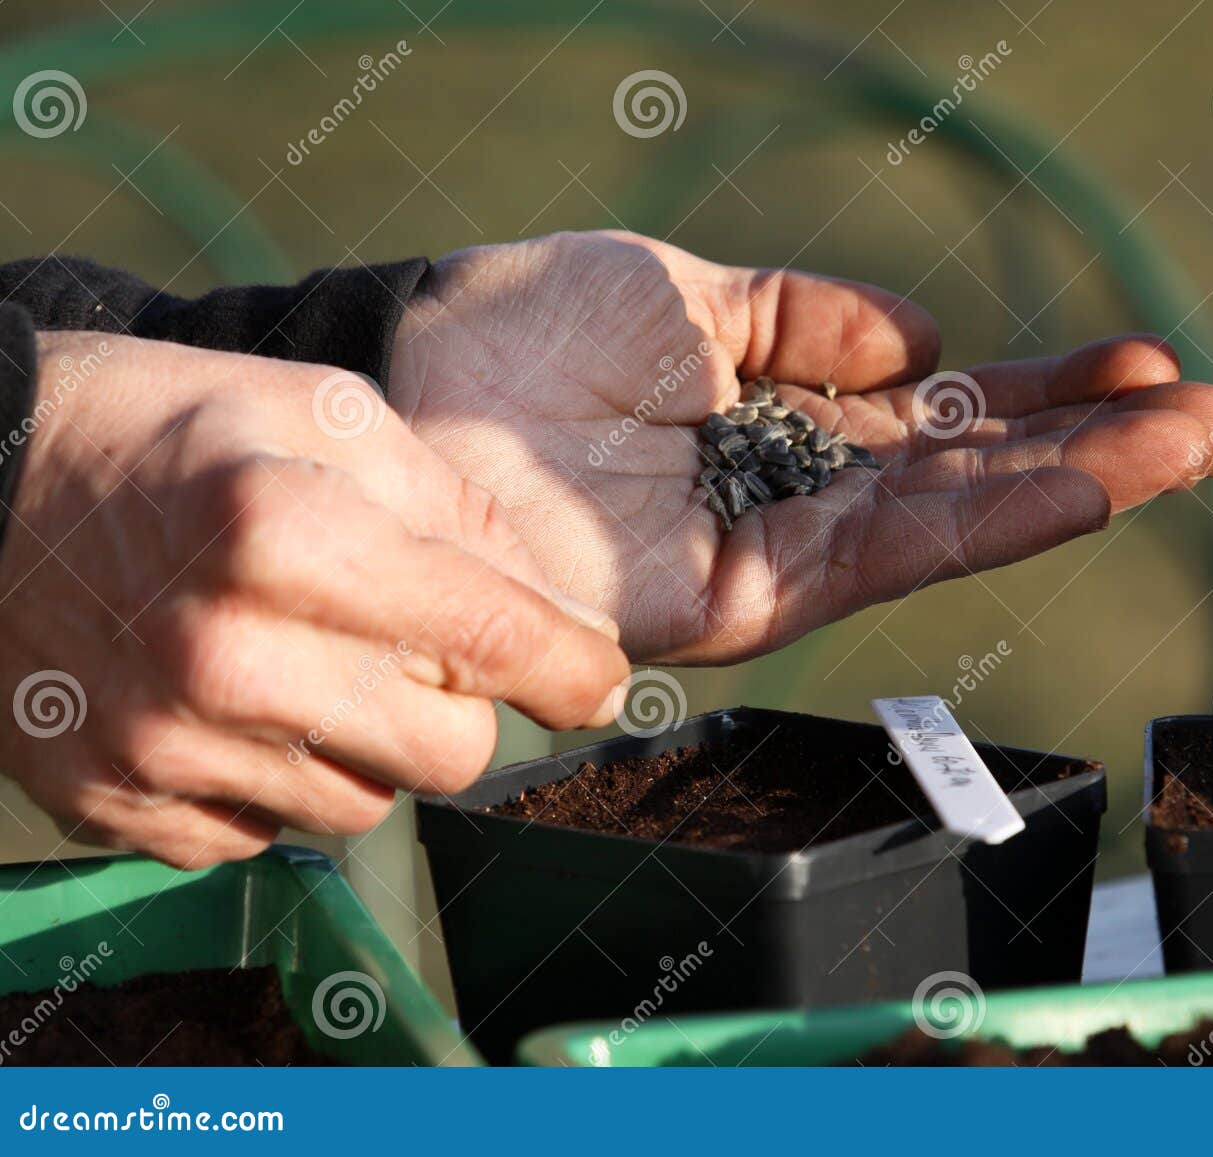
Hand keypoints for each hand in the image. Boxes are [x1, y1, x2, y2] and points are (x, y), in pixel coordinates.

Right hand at [0, 332, 628, 866]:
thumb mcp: (325, 413)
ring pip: (368, 803)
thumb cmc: (167, 432)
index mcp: (289, 533)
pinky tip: (240, 705)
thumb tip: (565, 617)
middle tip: (419, 646)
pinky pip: (270, 834)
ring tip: (311, 661)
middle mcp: (229, 655)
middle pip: (449, 753)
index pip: (496, 640)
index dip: (577, 669)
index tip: (602, 680)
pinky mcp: (123, 805)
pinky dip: (283, 779)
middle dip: (462, 702)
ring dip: (372, 742)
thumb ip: (461, 509)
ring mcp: (167, 745)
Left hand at [389, 231, 1212, 662]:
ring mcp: (769, 553)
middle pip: (966, 476)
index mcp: (776, 414)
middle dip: (1094, 445)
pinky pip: (882, 558)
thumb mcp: (683, 291)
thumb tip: (917, 345)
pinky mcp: (736, 603)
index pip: (935, 415)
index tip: (1143, 364)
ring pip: (949, 522)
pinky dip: (983, 522)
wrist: (410, 390)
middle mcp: (787, 492)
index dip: (1038, 393)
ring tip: (1193, 442)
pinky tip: (1078, 483)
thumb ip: (802, 319)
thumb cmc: (521, 330)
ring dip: (1075, 481)